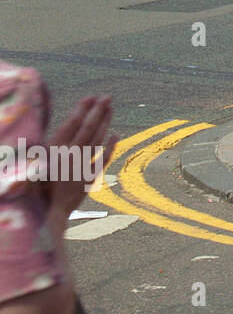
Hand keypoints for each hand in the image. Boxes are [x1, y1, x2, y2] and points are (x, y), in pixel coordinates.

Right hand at [43, 95, 117, 220]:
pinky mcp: (89, 177)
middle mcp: (69, 155)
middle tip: (108, 97)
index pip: (71, 124)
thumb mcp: (34, 167)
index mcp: (53, 150)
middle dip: (97, 111)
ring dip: (105, 123)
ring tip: (111, 108)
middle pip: (87, 128)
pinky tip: (117, 134)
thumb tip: (54, 134)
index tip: (91, 98)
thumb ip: (45, 150)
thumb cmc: (34, 190)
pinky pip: (103, 159)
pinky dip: (110, 146)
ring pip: (97, 140)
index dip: (82, 110)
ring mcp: (82, 166)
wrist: (45, 216)